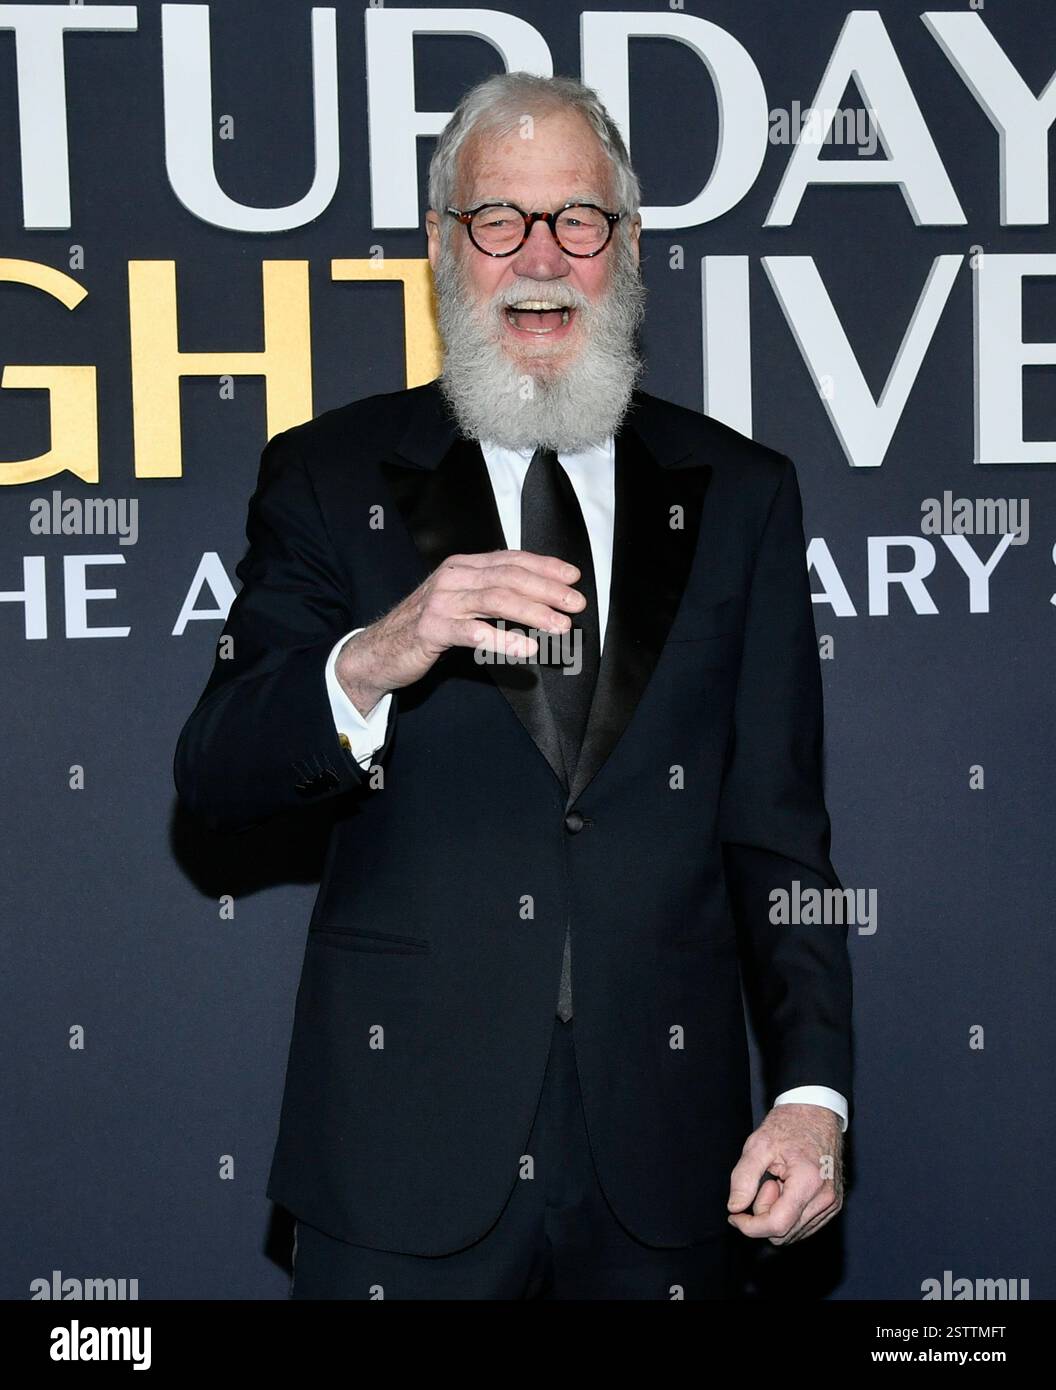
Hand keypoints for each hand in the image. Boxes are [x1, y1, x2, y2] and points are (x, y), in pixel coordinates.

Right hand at [334, 549, 585, 715]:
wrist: (379, 649)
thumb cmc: (426, 626)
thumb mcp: (460, 602)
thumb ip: (491, 594)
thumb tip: (538, 598)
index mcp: (462, 566)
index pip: (511, 560)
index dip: (544, 566)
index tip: (573, 578)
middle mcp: (453, 577)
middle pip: (508, 578)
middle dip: (547, 590)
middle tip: (576, 604)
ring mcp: (441, 602)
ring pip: (495, 600)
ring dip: (533, 613)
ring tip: (559, 626)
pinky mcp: (432, 629)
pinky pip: (473, 632)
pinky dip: (503, 639)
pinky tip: (526, 649)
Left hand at [726, 1103, 843, 1243]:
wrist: (816, 1112)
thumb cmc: (788, 1125)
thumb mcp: (758, 1144)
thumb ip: (743, 1177)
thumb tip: (735, 1208)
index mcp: (808, 1183)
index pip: (777, 1225)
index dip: (750, 1226)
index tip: (734, 1215)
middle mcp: (825, 1199)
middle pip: (784, 1233)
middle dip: (764, 1214)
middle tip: (763, 1183)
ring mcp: (832, 1205)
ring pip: (793, 1233)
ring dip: (776, 1214)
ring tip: (776, 1182)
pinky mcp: (832, 1206)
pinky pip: (803, 1226)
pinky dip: (788, 1213)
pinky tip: (786, 1187)